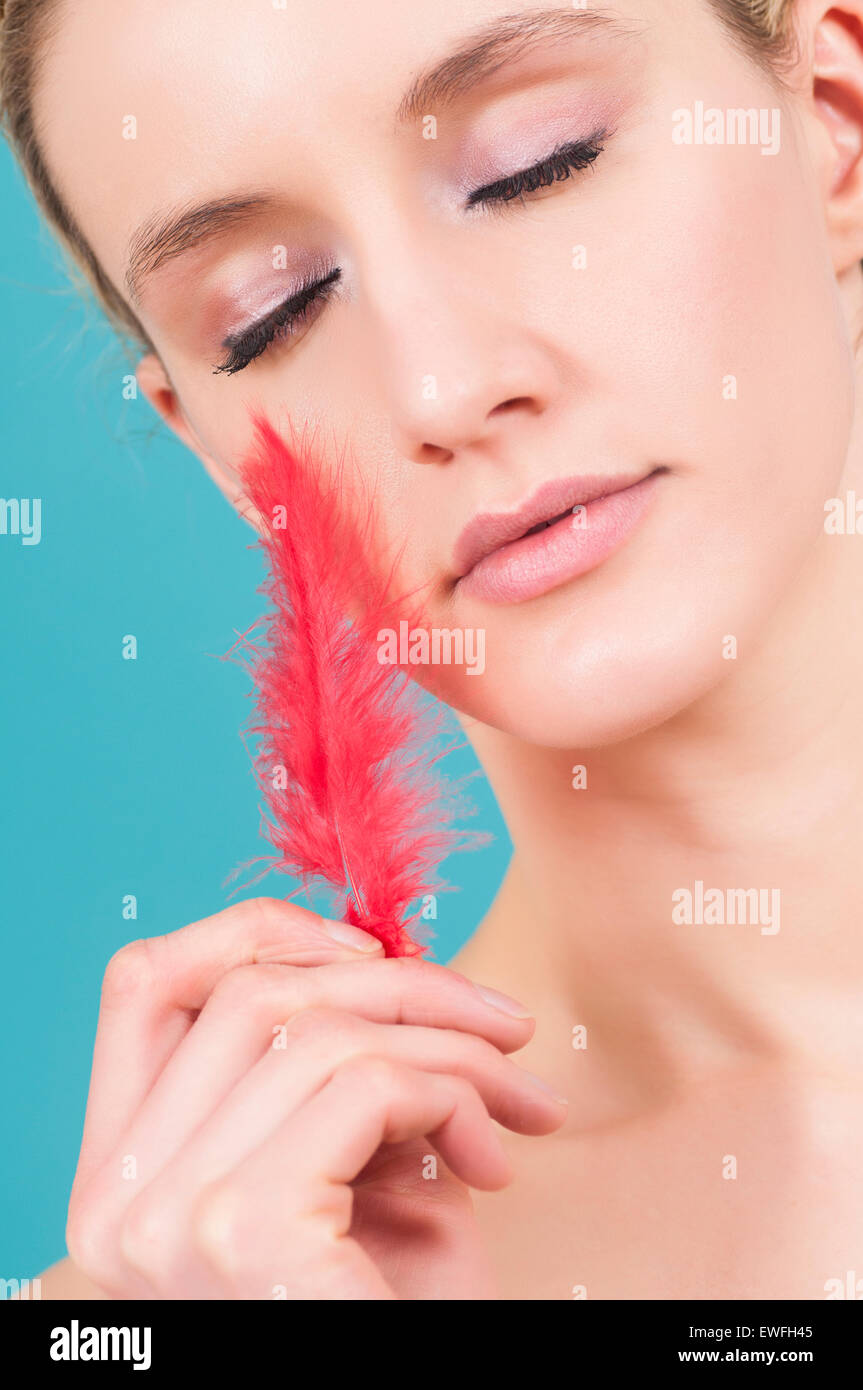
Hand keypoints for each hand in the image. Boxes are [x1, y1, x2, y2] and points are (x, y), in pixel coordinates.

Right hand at [66, 898, 565, 1299]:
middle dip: (403, 981)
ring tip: (520, 1103)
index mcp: (121, 1175)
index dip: (257, 931)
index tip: (369, 950)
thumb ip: (330, 1069)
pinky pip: (370, 1084)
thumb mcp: (346, 1167)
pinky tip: (496, 1162)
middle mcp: (116, 1197)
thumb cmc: (392, 1307)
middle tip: (505, 1025)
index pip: (145, 983)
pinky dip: (459, 1096)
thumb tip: (372, 953)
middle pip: (252, 992)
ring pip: (321, 1028)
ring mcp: (168, 1215)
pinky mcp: (245, 1230)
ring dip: (453, 1046)